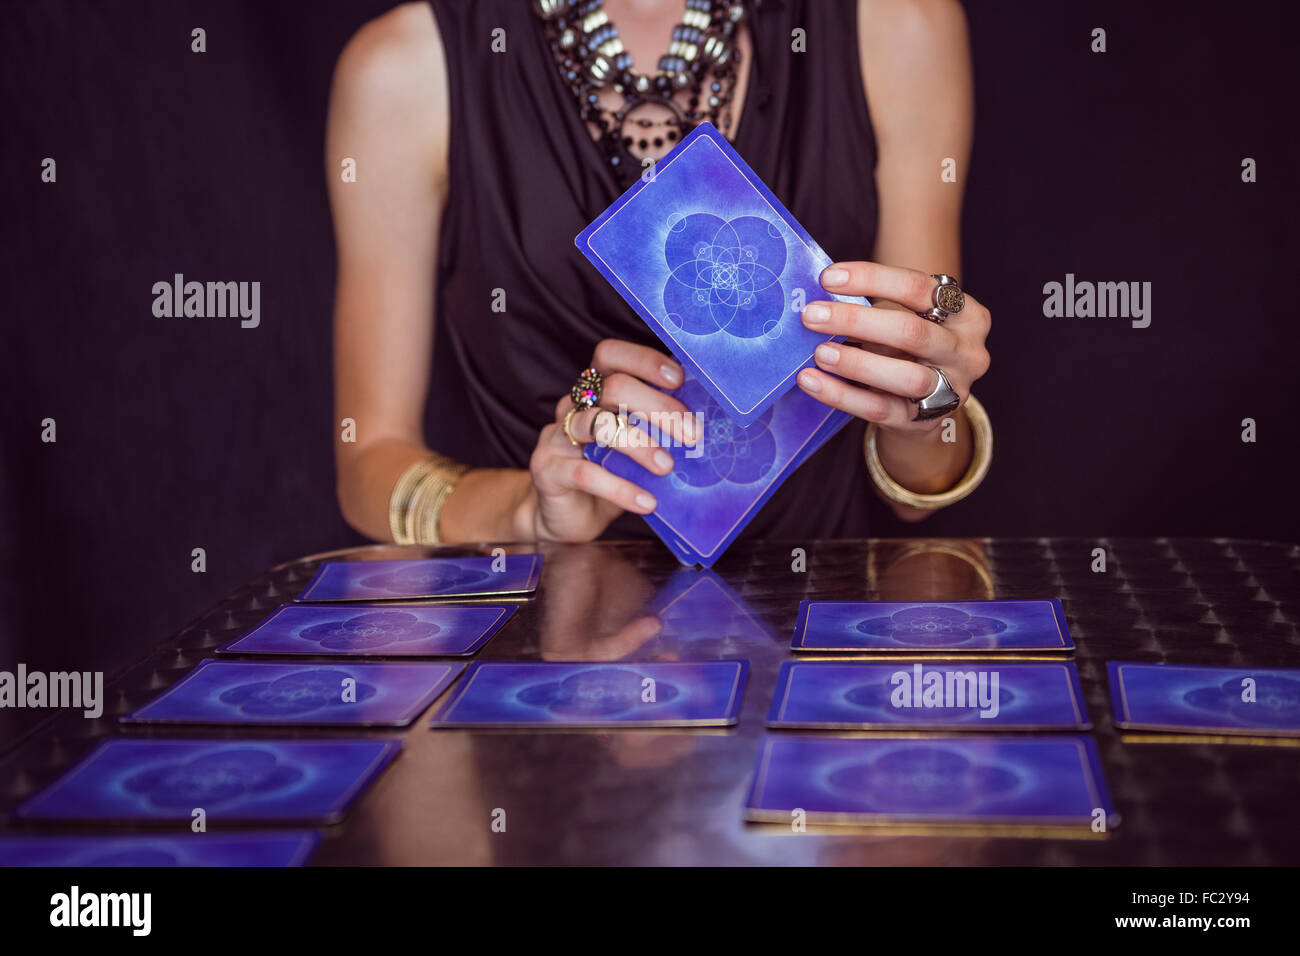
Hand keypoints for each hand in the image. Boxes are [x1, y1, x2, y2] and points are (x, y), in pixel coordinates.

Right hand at [527, 339, 698, 542]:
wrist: (569, 516)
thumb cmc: (611, 472)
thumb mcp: (637, 444)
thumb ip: (658, 427)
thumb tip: (705, 421)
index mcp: (594, 389)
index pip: (611, 354)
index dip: (644, 360)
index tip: (679, 379)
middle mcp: (573, 404)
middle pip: (613, 388)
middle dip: (657, 407)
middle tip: (690, 433)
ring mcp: (557, 435)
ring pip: (598, 425)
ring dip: (640, 444)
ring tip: (667, 467)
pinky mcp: (548, 469)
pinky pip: (585, 473)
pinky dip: (620, 488)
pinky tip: (646, 502)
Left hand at [796, 262, 990, 435]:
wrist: (929, 405)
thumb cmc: (910, 348)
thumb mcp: (906, 320)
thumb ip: (876, 308)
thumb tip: (820, 301)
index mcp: (968, 314)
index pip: (919, 287)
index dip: (872, 279)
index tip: (827, 278)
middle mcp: (966, 352)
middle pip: (912, 332)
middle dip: (856, 320)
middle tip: (812, 316)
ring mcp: (951, 390)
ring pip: (906, 377)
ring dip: (856, 363)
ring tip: (819, 353)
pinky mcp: (923, 422)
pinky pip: (879, 409)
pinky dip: (841, 395)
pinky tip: (812, 381)